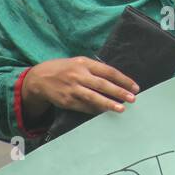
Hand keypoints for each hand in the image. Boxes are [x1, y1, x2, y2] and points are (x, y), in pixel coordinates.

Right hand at [23, 57, 139, 117]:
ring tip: (121, 109)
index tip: (135, 87)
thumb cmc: (65, 69)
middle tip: (132, 98)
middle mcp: (79, 75)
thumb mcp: (79, 62)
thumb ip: (96, 69)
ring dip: (108, 104)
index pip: (108, 71)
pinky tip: (105, 112)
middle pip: (102, 84)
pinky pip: (84, 107)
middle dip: (119, 92)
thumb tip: (116, 80)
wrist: (39, 78)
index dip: (123, 79)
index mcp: (84, 63)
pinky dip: (96, 110)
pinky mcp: (67, 101)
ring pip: (93, 97)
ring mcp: (72, 89)